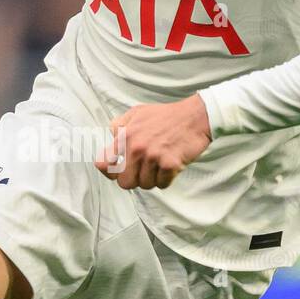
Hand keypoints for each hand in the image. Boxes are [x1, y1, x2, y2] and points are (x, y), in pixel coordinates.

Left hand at [94, 94, 211, 190]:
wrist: (195, 116)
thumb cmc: (166, 116)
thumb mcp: (137, 113)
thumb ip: (120, 125)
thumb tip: (111, 138)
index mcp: (126, 136)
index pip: (104, 164)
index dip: (109, 172)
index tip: (117, 171)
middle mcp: (137, 148)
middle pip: (125, 183)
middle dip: (134, 179)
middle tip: (144, 170)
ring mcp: (153, 157)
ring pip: (145, 185)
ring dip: (152, 179)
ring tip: (159, 164)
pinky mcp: (170, 164)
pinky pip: (162, 184)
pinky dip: (166, 179)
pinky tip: (170, 166)